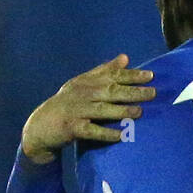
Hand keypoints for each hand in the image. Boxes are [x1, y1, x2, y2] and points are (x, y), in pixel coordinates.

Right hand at [20, 55, 154, 161]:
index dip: (131, 75)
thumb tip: (125, 57)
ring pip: (102, 109)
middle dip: (132, 91)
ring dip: (121, 110)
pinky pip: (91, 130)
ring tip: (139, 112)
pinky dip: (106, 132)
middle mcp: (82, 93)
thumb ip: (104, 71)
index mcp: (86, 82)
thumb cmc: (67, 105)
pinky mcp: (71, 128)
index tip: (150, 75)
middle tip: (153, 93)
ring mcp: (76, 110)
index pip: (111, 76)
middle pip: (110, 91)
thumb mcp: (82, 84)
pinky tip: (120, 135)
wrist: (40, 127)